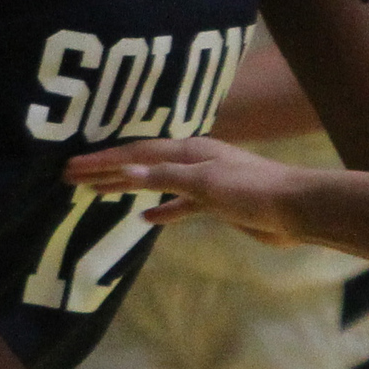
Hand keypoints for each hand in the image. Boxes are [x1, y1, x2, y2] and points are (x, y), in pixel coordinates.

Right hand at [67, 139, 303, 241]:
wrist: (296, 209)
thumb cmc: (253, 190)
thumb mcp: (205, 182)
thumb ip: (166, 178)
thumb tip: (127, 170)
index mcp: (189, 151)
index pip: (136, 154)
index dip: (103, 161)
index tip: (72, 168)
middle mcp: (194, 162)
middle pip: (142, 164)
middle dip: (107, 170)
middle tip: (72, 177)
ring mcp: (205, 183)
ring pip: (157, 184)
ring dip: (129, 187)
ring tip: (98, 193)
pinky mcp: (217, 205)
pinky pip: (179, 205)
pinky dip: (161, 210)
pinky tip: (144, 218)